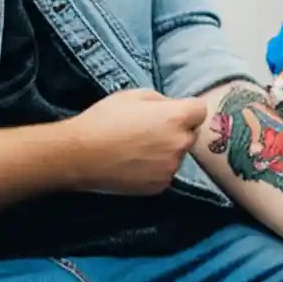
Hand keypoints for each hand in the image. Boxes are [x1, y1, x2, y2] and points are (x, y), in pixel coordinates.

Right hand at [68, 88, 207, 195]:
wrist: (81, 155)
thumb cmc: (105, 119)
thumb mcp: (133, 95)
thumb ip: (160, 100)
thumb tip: (171, 107)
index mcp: (175, 118)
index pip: (201, 111)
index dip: (188, 109)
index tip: (173, 112)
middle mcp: (179, 144)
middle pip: (190, 134)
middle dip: (177, 131)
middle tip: (150, 130)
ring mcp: (170, 168)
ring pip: (176, 155)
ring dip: (165, 151)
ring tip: (138, 149)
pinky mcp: (159, 186)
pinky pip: (164, 173)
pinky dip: (155, 169)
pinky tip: (134, 164)